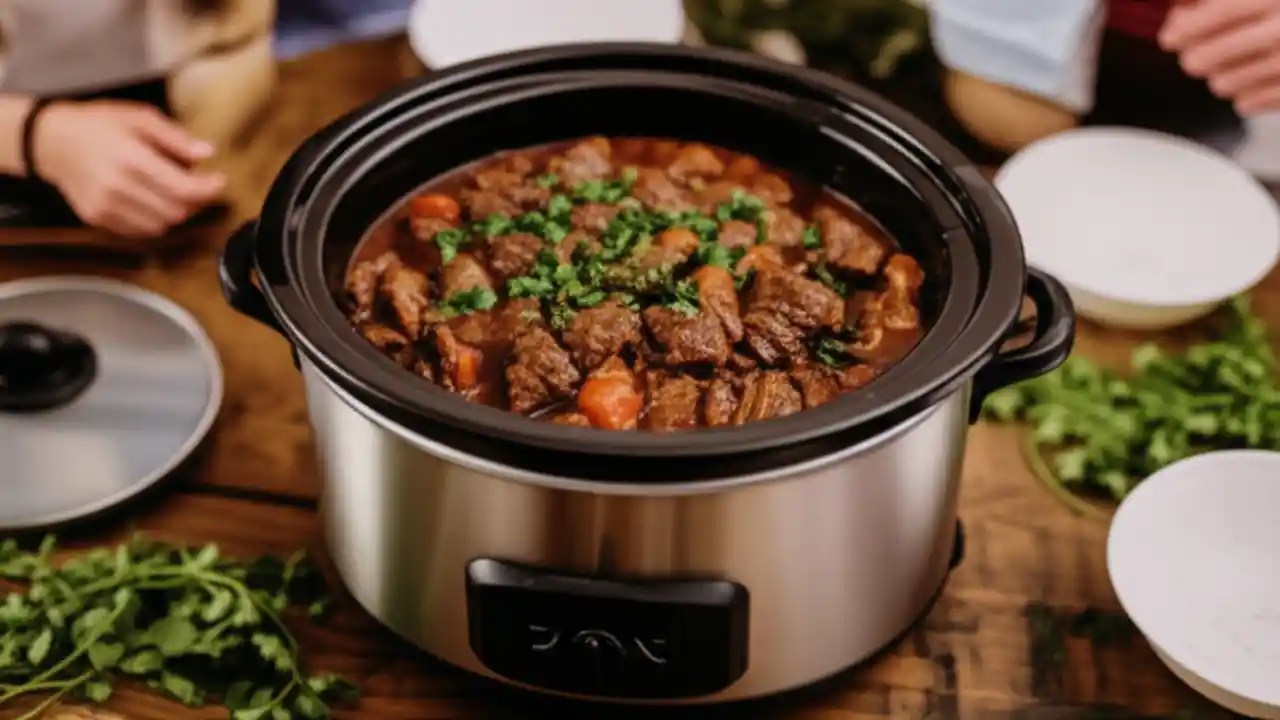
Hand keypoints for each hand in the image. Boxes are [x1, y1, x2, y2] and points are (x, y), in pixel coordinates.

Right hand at [32, 101, 225, 238]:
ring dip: (175, 211)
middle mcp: (117, 186)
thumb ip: (175, 137)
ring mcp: (105, 206)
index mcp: (130, 158)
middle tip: (195, 184)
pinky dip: (154, 219)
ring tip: (171, 190)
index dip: (208, 189)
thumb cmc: (98, 124)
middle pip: (177, 211)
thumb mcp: (139, 117)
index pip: (183, 189)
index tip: (219, 181)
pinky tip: (150, 199)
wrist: (50, 140)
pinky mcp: (97, 218)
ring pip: (161, 225)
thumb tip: (207, 153)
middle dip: (194, 201)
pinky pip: (140, 230)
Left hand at [1160, 0, 1279, 114]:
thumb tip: (1177, 18)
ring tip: (1237, 62)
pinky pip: (1245, 104)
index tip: (1170, 38)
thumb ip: (1213, 1)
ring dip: (1220, 75)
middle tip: (1199, 54)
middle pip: (1202, 58)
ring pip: (1219, 84)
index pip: (1217, 15)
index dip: (1185, 29)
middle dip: (1195, 56)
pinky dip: (1244, 94)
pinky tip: (1258, 78)